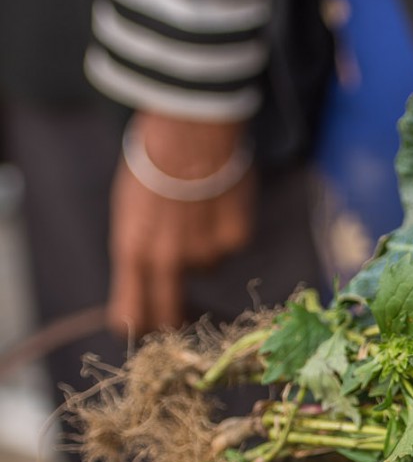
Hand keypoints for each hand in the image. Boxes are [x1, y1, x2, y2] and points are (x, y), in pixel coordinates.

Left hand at [108, 115, 255, 337]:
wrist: (189, 133)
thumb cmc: (154, 163)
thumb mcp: (131, 210)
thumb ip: (140, 246)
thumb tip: (150, 272)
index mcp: (132, 251)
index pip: (131, 312)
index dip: (138, 324)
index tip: (143, 328)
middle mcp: (166, 261)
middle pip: (168, 311)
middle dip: (171, 319)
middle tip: (178, 318)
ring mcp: (203, 253)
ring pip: (205, 265)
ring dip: (203, 249)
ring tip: (197, 209)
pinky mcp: (233, 241)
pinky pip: (230, 245)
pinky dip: (227, 229)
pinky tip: (220, 201)